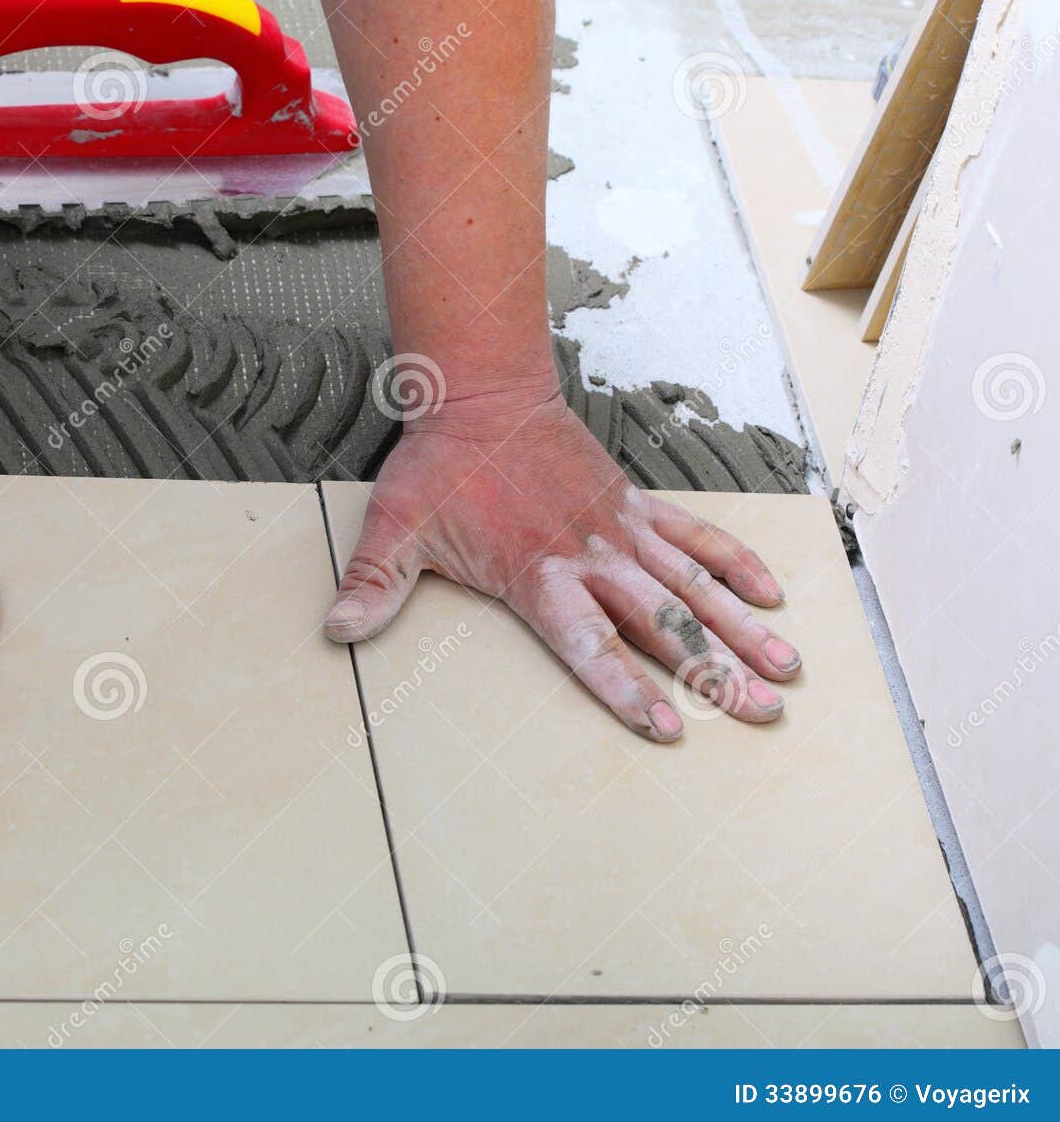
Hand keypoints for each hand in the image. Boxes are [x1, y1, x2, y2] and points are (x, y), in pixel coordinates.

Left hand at [324, 393, 800, 740]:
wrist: (481, 394)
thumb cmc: (439, 468)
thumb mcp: (395, 528)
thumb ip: (374, 585)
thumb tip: (337, 632)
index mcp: (537, 573)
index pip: (590, 642)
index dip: (626, 687)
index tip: (666, 726)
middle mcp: (589, 555)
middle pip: (663, 622)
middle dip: (714, 671)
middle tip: (762, 711)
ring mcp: (619, 528)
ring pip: (692, 585)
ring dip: (740, 629)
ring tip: (785, 669)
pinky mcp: (633, 503)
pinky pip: (695, 536)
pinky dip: (734, 563)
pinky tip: (771, 595)